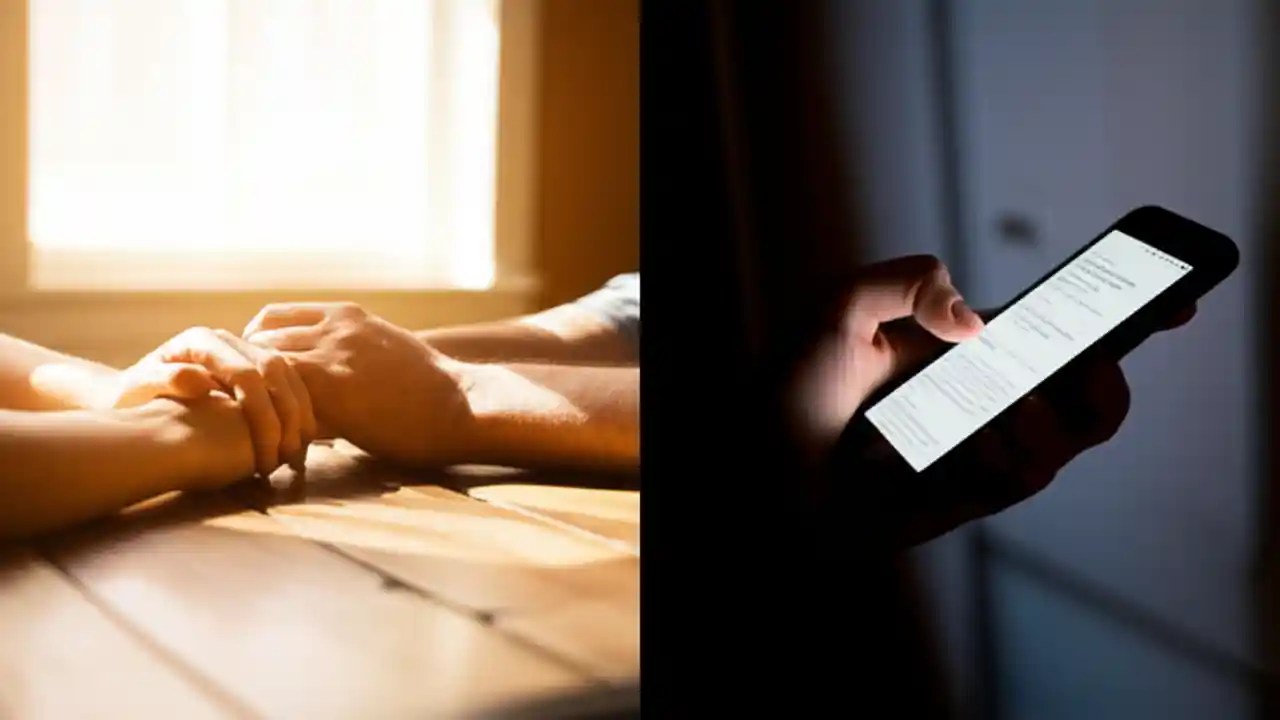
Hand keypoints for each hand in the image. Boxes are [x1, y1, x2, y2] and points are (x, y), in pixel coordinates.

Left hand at [110, 327, 314, 477]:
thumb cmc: (131, 398)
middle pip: (273, 370)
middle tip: (288, 455)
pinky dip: (299, 408)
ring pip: (287, 373)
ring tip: (298, 449)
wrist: (132, 393)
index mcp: (201, 341)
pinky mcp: (255, 364)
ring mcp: (243, 348)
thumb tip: (200, 381)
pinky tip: (299, 436)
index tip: (265, 454)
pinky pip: (289, 381)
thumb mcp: (137, 389)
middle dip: (286, 415)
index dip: (262, 415)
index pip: (246, 374)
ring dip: (299, 412)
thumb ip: (163, 381)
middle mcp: (227, 339)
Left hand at [242, 302, 471, 464]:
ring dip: (257, 396)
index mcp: (348, 316)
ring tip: (257, 427)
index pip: (273, 317)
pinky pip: (281, 396)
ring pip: (264, 366)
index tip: (256, 377)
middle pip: (258, 339)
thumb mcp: (390, 351)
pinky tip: (274, 442)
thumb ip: (355, 355)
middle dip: (246, 372)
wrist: (465, 405)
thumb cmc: (436, 391)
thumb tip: (334, 382)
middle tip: (246, 408)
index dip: (256, 346)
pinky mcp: (334, 389)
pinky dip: (271, 417)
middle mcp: (335, 328)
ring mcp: (333, 355)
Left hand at [786, 255, 1195, 548]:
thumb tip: (978, 321)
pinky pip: (1019, 479)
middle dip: (1106, 382)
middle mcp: (983, 403)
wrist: (752, 467)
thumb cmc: (791, 390)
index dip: (1118, 320)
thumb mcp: (839, 308)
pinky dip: (1012, 453)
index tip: (1171, 300)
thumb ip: (907, 283)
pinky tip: (974, 438)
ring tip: (1006, 406)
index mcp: (964, 353)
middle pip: (1086, 399)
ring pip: (1065, 443)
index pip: (1056, 336)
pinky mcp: (963, 498)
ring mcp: (977, 454)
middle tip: (1091, 363)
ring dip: (1052, 420)